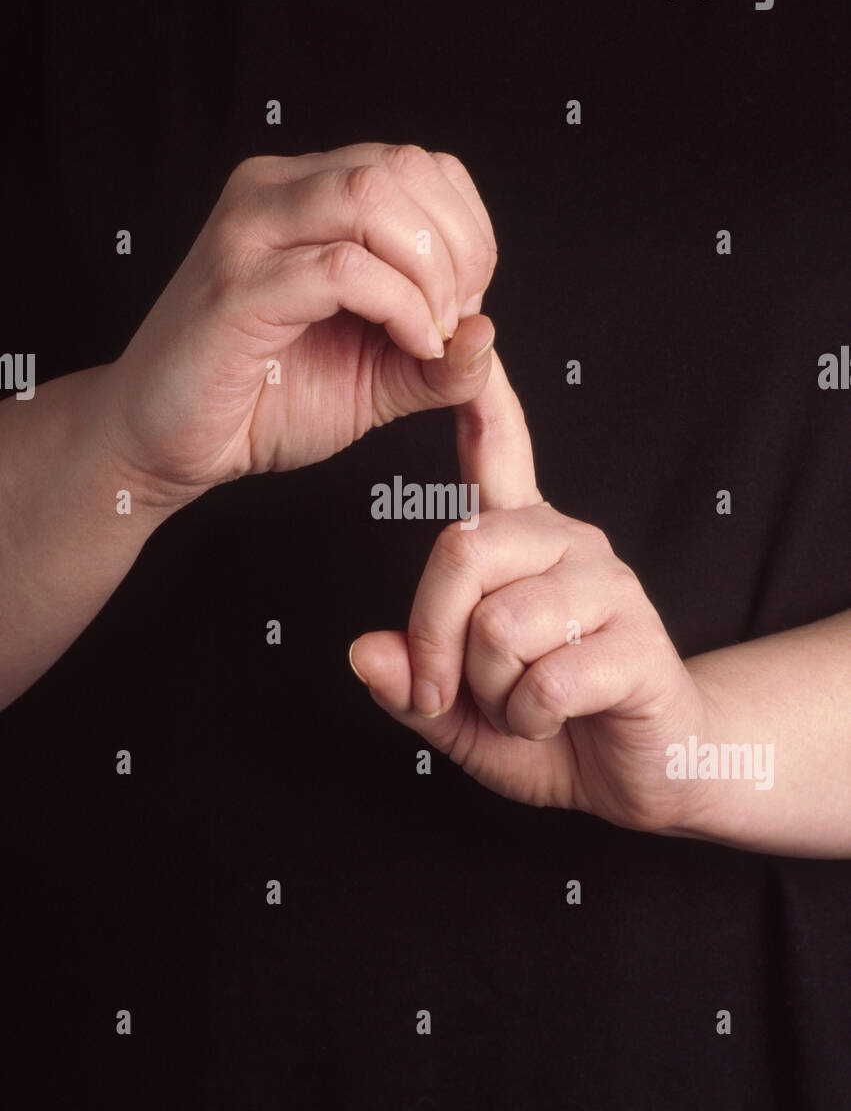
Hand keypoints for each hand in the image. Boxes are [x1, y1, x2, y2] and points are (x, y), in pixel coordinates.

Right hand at [102, 143, 497, 505]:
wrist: (166, 442)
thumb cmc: (261, 400)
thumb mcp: (375, 379)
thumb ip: (436, 359)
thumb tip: (488, 332)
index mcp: (308, 195)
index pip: (419, 165)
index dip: (467, 231)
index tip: (462, 307)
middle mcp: (276, 193)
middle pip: (403, 168)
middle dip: (458, 250)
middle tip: (451, 324)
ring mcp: (250, 232)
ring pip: (373, 198)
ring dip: (429, 273)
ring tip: (428, 336)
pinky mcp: (237, 287)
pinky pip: (342, 267)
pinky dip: (398, 306)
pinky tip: (405, 345)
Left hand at [350, 354, 718, 836]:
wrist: (644, 775)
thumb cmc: (550, 729)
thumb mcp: (461, 713)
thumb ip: (410, 683)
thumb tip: (363, 653)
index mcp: (523, 543)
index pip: (499, 452)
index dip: (483, 397)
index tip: (472, 335)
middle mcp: (568, 544)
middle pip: (461, 550)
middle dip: (433, 640)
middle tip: (444, 694)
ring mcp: (609, 585)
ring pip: (500, 623)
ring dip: (492, 693)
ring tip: (522, 706)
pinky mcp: (640, 639)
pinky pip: (546, 678)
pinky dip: (529, 720)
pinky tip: (555, 721)